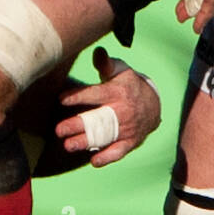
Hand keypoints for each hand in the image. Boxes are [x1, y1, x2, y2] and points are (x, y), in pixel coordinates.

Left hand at [55, 47, 160, 166]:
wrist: (154, 105)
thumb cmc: (129, 85)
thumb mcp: (121, 71)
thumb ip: (106, 64)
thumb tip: (97, 52)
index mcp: (117, 92)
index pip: (95, 94)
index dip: (78, 96)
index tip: (61, 99)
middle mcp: (122, 111)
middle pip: (97, 119)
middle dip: (77, 125)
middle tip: (59, 130)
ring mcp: (127, 128)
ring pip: (105, 137)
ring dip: (86, 143)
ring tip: (68, 146)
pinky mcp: (130, 142)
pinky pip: (119, 152)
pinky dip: (107, 158)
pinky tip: (93, 162)